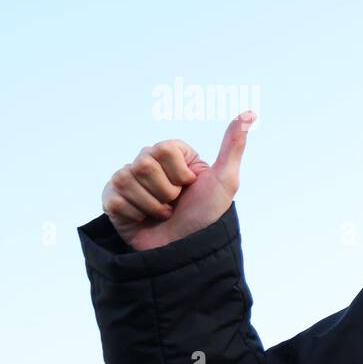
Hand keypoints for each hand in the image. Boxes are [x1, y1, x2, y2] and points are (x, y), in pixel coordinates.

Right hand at [102, 110, 254, 251]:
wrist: (188, 251)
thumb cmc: (207, 215)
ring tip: (163, 214)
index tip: (190, 186)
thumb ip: (234, 145)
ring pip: (126, 180)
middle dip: (166, 191)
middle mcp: (147, 163)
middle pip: (143, 164)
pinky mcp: (112, 200)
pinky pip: (115, 199)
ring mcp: (127, 181)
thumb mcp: (225, 180)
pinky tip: (144, 220)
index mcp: (171, 154)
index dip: (179, 173)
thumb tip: (249, 113)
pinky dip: (135, 215)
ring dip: (152, 206)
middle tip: (175, 204)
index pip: (163, 149)